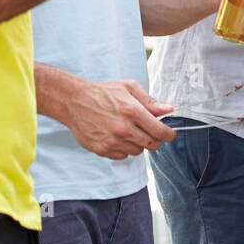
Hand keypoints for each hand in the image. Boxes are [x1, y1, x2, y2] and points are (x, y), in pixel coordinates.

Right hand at [59, 78, 175, 159]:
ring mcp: (112, 141)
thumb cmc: (103, 92)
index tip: (170, 134)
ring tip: (129, 131)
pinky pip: (122, 156)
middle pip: (152, 145)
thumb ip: (149, 101)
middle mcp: (124, 129)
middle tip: (149, 131)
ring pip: (138, 151)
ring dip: (138, 143)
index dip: (169, 135)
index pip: (160, 131)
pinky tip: (117, 136)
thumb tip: (167, 109)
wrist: (74, 101)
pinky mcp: (102, 150)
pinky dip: (123, 149)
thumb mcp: (128, 87)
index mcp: (133, 111)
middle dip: (155, 139)